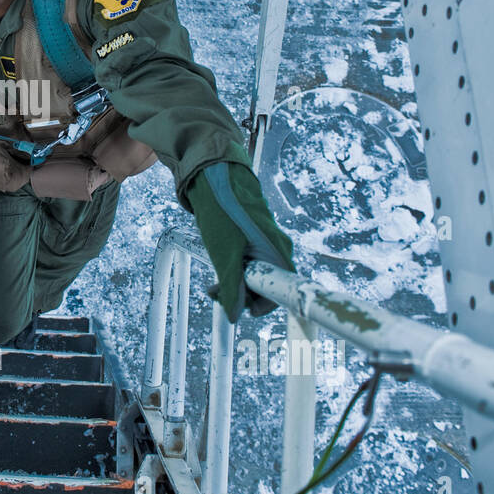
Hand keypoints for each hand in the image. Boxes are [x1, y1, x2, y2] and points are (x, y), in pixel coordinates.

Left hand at [187, 161, 294, 321]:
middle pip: (266, 286)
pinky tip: (217, 266)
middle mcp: (276, 249)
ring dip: (234, 284)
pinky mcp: (254, 240)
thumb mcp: (225, 254)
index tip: (245, 310)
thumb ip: (231, 287)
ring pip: (254, 276)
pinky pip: (249, 264)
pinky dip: (233, 270)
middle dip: (241, 295)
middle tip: (215, 292)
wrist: (213, 178)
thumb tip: (234, 316)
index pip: (281, 292)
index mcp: (277, 252)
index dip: (263, 305)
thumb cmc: (222, 212)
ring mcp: (265, 244)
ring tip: (211, 285)